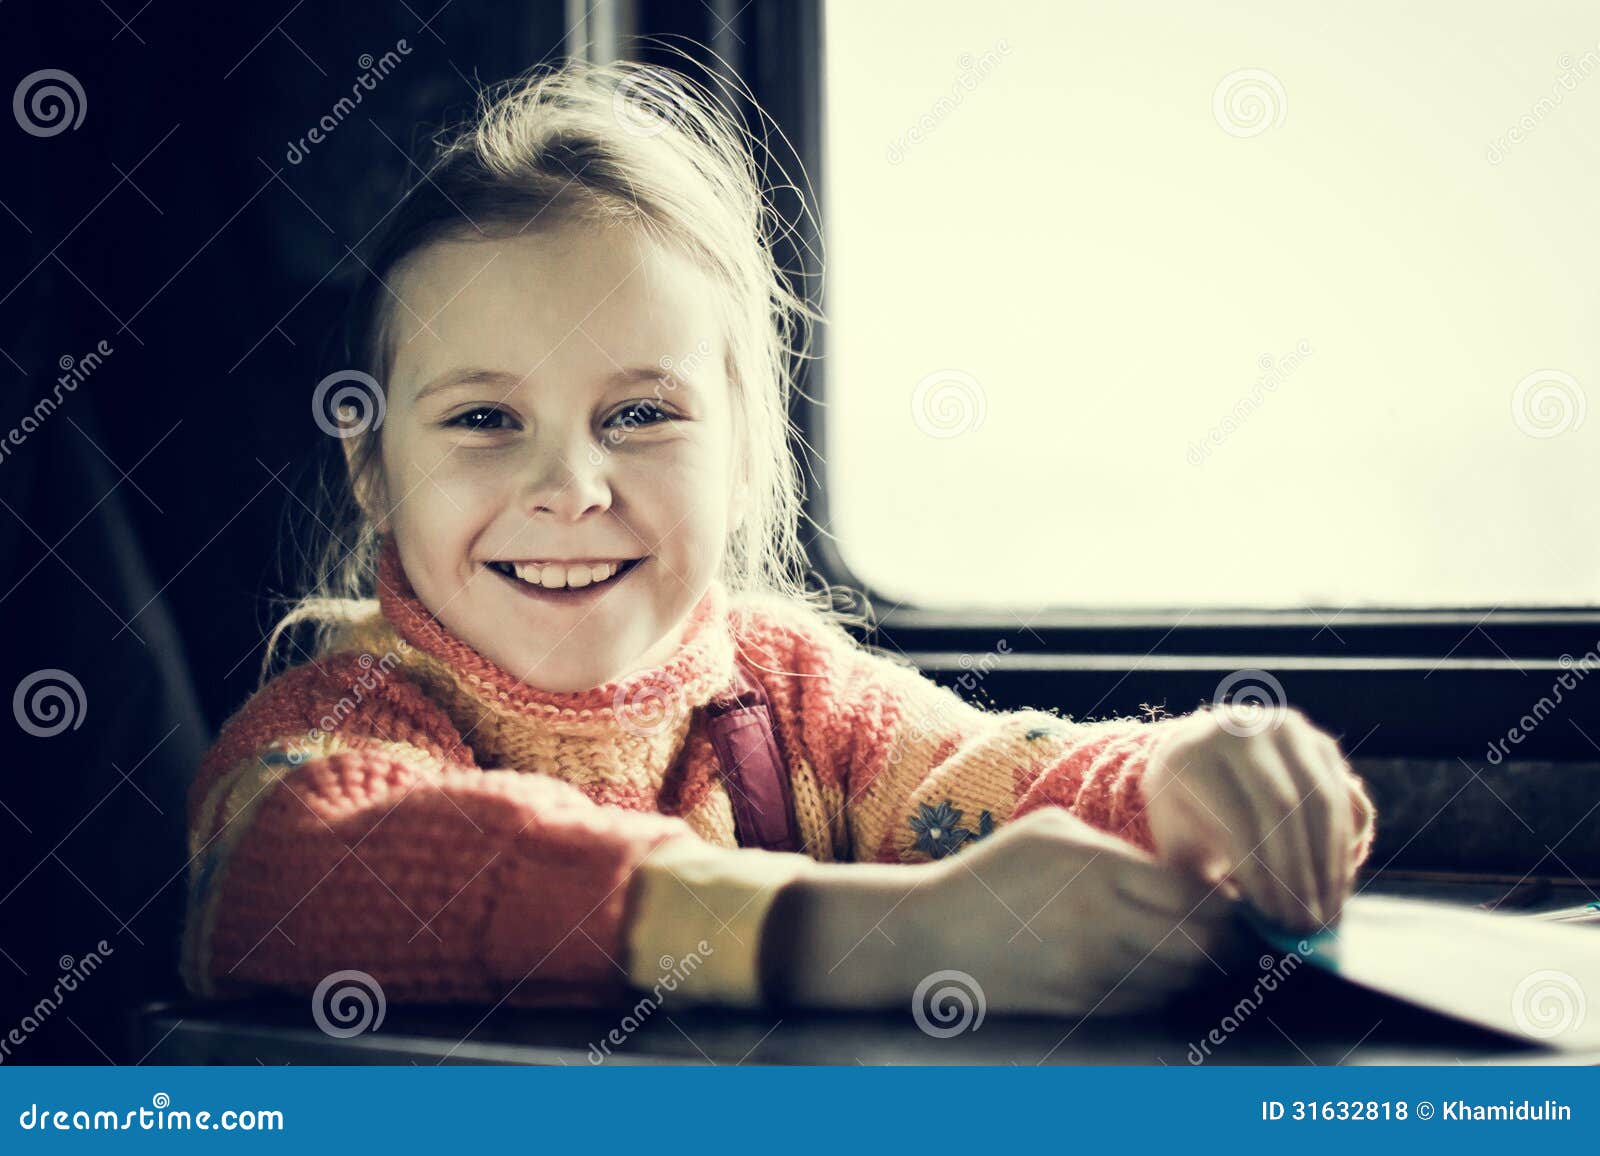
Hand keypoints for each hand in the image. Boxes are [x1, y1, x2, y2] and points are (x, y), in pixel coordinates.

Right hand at [912, 808, 1249, 1015]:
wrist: (931, 933)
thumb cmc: (992, 872)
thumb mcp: (1052, 831)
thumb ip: (1117, 846)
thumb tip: (1181, 867)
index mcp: (1097, 867)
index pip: (1195, 893)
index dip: (1226, 899)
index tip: (1232, 895)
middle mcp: (1101, 920)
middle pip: (1201, 943)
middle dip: (1227, 938)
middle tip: (1232, 929)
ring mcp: (1091, 968)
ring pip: (1180, 977)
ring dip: (1198, 966)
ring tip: (1192, 947)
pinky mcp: (1082, 1003)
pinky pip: (1148, 1000)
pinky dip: (1163, 987)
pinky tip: (1152, 967)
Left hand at [1141, 705, 1372, 932]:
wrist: (1203, 757)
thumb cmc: (1185, 812)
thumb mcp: (1177, 840)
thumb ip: (1200, 879)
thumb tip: (1244, 930)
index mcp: (1197, 753)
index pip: (1240, 819)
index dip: (1262, 875)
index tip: (1274, 919)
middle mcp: (1245, 731)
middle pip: (1288, 810)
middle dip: (1301, 875)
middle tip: (1307, 926)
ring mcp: (1289, 732)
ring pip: (1324, 804)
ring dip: (1329, 866)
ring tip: (1326, 916)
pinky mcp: (1322, 745)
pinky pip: (1345, 800)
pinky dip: (1344, 849)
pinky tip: (1337, 889)